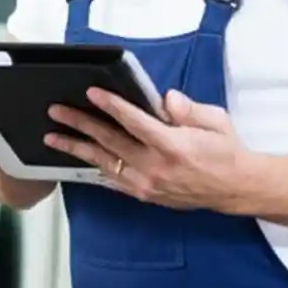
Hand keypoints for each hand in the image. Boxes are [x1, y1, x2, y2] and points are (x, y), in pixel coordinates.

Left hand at [45, 87, 248, 210]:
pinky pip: (113, 179)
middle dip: (80, 124)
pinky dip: (93, 168)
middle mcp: (155, 167)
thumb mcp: (215, 121)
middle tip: (57, 111)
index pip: (134, 122)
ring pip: (104, 162)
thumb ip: (188, 109)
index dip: (111, 105)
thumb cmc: (225, 150)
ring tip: (53, 137)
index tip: (91, 93)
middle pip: (110, 141)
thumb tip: (165, 98)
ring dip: (77, 148)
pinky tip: (77, 159)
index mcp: (173, 145)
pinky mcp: (145, 194)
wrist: (235, 188)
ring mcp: (147, 184)